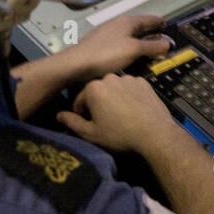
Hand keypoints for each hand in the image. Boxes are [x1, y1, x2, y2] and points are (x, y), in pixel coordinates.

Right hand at [59, 74, 179, 153]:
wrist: (154, 133)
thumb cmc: (119, 135)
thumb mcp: (91, 134)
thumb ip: (72, 122)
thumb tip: (58, 115)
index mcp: (93, 88)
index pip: (80, 100)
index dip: (82, 113)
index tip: (89, 124)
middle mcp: (110, 78)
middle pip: (98, 91)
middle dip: (98, 104)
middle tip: (106, 121)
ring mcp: (128, 78)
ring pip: (115, 88)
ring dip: (114, 98)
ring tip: (121, 116)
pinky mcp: (144, 82)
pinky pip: (131, 88)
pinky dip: (129, 96)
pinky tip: (134, 110)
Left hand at [63, 13, 172, 84]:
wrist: (77, 64)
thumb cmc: (105, 54)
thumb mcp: (134, 50)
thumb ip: (152, 47)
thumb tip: (167, 44)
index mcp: (127, 21)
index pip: (149, 19)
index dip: (159, 22)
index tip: (167, 25)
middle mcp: (117, 24)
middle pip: (138, 26)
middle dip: (150, 32)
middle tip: (160, 40)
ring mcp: (107, 33)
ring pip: (128, 35)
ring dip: (139, 41)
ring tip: (147, 50)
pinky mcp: (100, 44)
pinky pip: (120, 43)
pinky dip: (128, 47)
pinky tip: (128, 57)